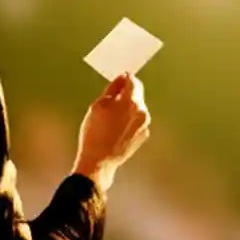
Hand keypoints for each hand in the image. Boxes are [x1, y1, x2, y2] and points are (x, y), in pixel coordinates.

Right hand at [72, 73, 151, 191]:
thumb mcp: (98, 106)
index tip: (120, 78)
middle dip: (126, 94)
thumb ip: (112, 89)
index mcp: (132, 102)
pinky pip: (137, 121)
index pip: (133, 81)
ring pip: (137, 108)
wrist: (99, 161)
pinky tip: (115, 129)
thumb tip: (121, 79)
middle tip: (112, 99)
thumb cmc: (95, 133)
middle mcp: (142, 112)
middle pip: (137, 95)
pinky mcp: (143, 136)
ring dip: (127, 108)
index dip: (125, 78)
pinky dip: (129, 120)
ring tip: (110, 118)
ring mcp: (144, 125)